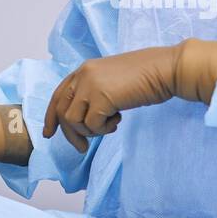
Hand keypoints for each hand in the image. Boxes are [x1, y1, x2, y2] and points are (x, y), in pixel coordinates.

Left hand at [43, 47, 177, 153]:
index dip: (51, 116)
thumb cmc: (147, 76)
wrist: (167, 69)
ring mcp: (90, 85)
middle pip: (61, 111)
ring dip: (91, 130)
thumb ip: (94, 93)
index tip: (49, 133)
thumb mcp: (112, 81)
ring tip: (110, 124)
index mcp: (84, 70)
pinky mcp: (101, 97)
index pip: (58, 96)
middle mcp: (82, 75)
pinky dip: (104, 129)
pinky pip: (92, 125)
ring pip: (74, 121)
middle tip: (81, 148)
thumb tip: (81, 120)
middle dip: (69, 133)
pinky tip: (118, 120)